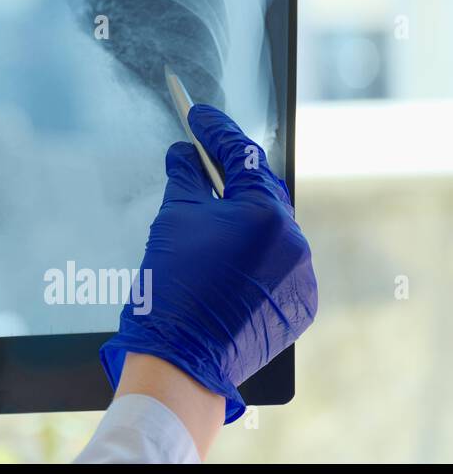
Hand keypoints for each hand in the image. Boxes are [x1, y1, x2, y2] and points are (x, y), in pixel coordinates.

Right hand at [100, 104, 316, 422]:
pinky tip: (225, 259)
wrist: (183, 360)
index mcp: (264, 212)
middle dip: (230, 175)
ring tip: (209, 217)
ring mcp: (301, 275)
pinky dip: (254, 255)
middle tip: (201, 156)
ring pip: (271, 230)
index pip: (240, 155)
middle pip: (260, 191)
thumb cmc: (172, 287)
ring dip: (243, 219)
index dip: (214, 131)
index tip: (197, 114)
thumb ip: (185, 176)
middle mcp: (294, 240)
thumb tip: (186, 153)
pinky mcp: (299, 304)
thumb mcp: (172, 219)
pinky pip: (278, 265)